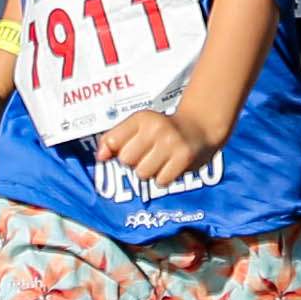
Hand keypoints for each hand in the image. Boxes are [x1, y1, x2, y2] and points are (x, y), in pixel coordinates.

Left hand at [90, 96, 229, 188]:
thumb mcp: (137, 127)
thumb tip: (100, 157)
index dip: (116, 150)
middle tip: (148, 153)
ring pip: (142, 173)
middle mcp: (156, 127)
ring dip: (150, 171)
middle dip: (134, 162)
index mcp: (141, 118)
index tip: (127, 148)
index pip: (112, 142)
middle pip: (126, 160)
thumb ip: (114, 139)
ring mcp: (171, 142)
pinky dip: (164, 177)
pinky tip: (171, 165)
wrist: (200, 128)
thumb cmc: (162, 130)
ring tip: (160, 159)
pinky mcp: (184, 158)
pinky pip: (161, 181)